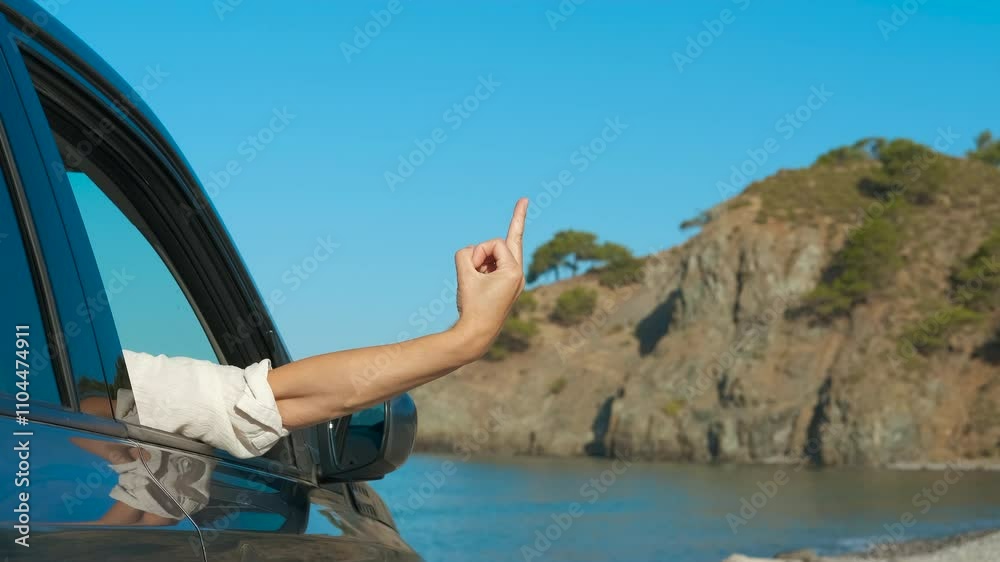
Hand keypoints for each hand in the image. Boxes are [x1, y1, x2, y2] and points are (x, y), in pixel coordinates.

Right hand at [452, 198, 527, 357]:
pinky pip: (493, 265)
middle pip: (513, 240)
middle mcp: (518, 274)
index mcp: (514, 272)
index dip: (480, 252)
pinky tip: (478, 278)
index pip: (496, 243)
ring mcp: (514, 280)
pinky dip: (482, 267)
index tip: (473, 262)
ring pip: (495, 255)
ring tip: (475, 283)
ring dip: (481, 262)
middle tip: (525, 199)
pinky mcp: (507, 286)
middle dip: (517, 219)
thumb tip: (471, 254)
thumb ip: (465, 254)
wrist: (477, 335)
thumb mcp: (464, 275)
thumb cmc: (472, 305)